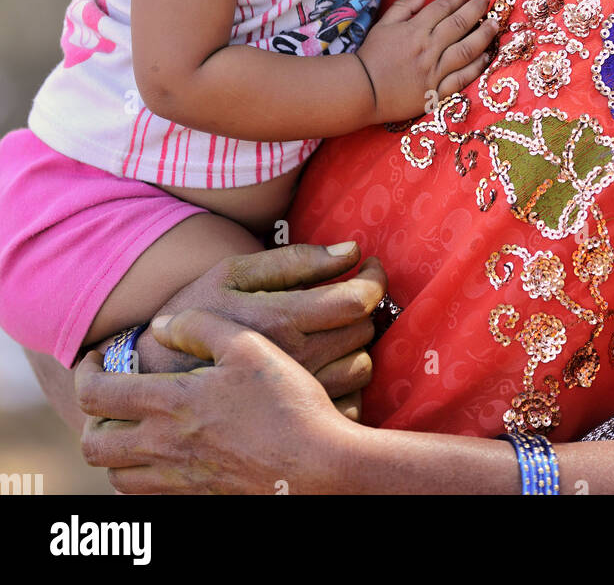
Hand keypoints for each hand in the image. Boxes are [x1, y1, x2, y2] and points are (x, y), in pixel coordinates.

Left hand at [78, 308, 357, 493]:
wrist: (318, 467)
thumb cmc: (286, 402)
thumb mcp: (247, 344)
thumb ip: (200, 327)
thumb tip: (162, 325)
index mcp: (170, 404)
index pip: (96, 394)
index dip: (85, 372)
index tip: (94, 357)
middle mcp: (164, 448)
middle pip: (93, 444)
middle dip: (89, 418)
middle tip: (105, 396)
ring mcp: (179, 479)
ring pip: (115, 476)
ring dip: (113, 450)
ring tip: (131, 426)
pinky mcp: (198, 498)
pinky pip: (146, 495)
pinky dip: (140, 476)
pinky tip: (163, 456)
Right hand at [133, 242, 384, 420]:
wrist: (155, 375)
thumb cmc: (197, 311)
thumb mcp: (234, 272)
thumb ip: (294, 260)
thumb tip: (350, 251)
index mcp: (281, 319)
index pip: (356, 300)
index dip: (374, 279)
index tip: (371, 267)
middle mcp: (294, 361)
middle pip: (363, 331)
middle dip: (362, 307)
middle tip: (345, 295)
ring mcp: (296, 396)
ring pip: (362, 367)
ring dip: (356, 343)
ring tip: (332, 331)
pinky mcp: (296, 422)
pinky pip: (351, 402)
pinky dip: (348, 382)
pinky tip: (326, 366)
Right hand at [357, 0, 498, 122]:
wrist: (363, 90)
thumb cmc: (371, 57)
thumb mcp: (383, 25)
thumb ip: (403, 7)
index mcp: (414, 29)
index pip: (442, 8)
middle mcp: (428, 47)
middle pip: (459, 24)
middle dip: (477, 9)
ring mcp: (434, 70)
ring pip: (466, 49)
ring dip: (483, 35)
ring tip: (495, 25)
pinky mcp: (437, 91)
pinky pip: (462, 78)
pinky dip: (476, 67)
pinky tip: (486, 57)